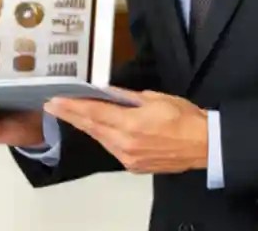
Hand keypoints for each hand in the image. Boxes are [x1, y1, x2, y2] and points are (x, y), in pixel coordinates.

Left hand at [44, 88, 208, 173]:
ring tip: (70, 114)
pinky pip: (111, 149)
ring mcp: (128, 158)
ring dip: (85, 126)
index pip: (93, 113)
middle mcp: (124, 144)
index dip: (72, 106)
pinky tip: (96, 128)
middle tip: (52, 106)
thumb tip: (106, 91)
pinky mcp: (133, 166)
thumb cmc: (183, 116)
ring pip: (100, 139)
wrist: (204, 145)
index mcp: (130, 124)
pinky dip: (102, 137)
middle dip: (71, 115)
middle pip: (91, 127)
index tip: (55, 100)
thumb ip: (126, 96)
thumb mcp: (154, 98)